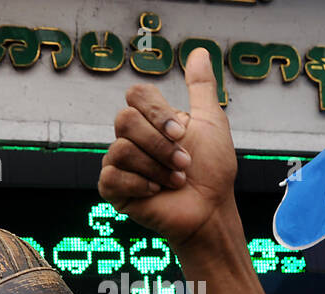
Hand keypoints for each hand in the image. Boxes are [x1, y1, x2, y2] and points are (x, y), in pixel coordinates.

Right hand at [99, 48, 237, 249]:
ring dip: (157, 168)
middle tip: (184, 164)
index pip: (136, 95)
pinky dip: (140, 184)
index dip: (157, 113)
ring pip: (121, 149)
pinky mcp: (114, 188)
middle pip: (124, 120)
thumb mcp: (212, 124)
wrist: (211, 210)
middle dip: (160, 145)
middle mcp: (133, 138)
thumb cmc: (213, 172)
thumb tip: (201, 52)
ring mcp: (121, 163)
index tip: (181, 133)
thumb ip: (202, 88)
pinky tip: (157, 192)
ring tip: (177, 181)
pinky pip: (111, 175)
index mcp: (151, 120)